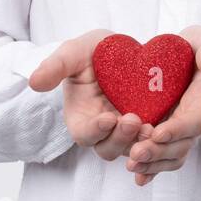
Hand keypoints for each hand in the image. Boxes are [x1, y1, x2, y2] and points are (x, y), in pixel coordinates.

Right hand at [28, 29, 154, 161]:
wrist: (124, 50)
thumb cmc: (93, 52)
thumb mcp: (75, 52)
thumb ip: (56, 66)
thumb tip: (34, 82)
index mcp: (81, 118)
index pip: (85, 135)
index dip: (95, 130)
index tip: (107, 118)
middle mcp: (104, 131)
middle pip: (109, 148)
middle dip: (121, 138)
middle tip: (134, 120)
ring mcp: (127, 132)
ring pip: (132, 150)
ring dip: (141, 143)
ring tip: (152, 128)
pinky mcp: (148, 128)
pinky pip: (153, 144)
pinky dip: (158, 143)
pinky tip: (166, 132)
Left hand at [126, 25, 200, 186]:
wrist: (191, 57)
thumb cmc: (198, 47)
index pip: (196, 119)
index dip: (178, 128)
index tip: (157, 133)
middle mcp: (196, 119)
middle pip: (182, 144)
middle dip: (159, 151)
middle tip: (136, 153)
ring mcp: (182, 130)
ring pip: (173, 155)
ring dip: (153, 163)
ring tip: (132, 164)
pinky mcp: (169, 135)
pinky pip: (164, 157)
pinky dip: (153, 170)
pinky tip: (139, 178)